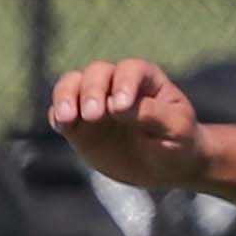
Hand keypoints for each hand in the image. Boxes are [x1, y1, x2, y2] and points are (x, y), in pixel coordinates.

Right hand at [47, 61, 208, 192]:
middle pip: (96, 73)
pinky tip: (61, 127)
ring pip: (71, 85)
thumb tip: (120, 107)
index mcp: (145, 80)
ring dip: (65, 98)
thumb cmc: (178, 142)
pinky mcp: (79, 126)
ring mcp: (95, 104)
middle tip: (93, 116)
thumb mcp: (176, 129)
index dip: (124, 84)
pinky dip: (57, 118)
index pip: (130, 70)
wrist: (167, 166)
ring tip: (66, 120)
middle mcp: (116, 85)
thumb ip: (151, 114)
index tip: (121, 108)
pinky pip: (60, 114)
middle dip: (92, 91)